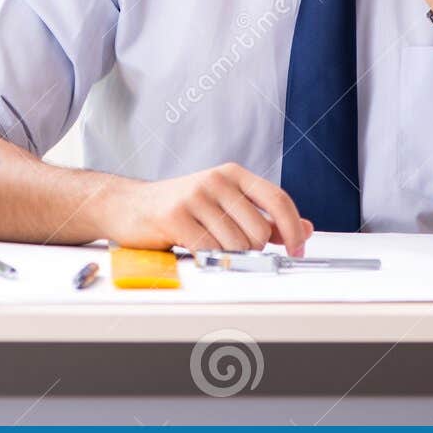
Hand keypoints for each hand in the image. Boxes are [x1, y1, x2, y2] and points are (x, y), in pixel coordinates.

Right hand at [103, 163, 312, 254]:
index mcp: (232, 174)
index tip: (297, 249)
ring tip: (208, 245)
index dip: (293, 228)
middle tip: (232, 248)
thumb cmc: (179, 207)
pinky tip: (196, 249)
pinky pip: (210, 250)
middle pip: (259, 230)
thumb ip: (263, 216)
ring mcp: (194, 196)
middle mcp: (216, 180)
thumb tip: (305, 229)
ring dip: (228, 256)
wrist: (128, 205)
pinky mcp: (175, 217)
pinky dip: (209, 258)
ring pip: (237, 245)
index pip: (277, 198)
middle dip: (253, 250)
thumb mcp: (224, 204)